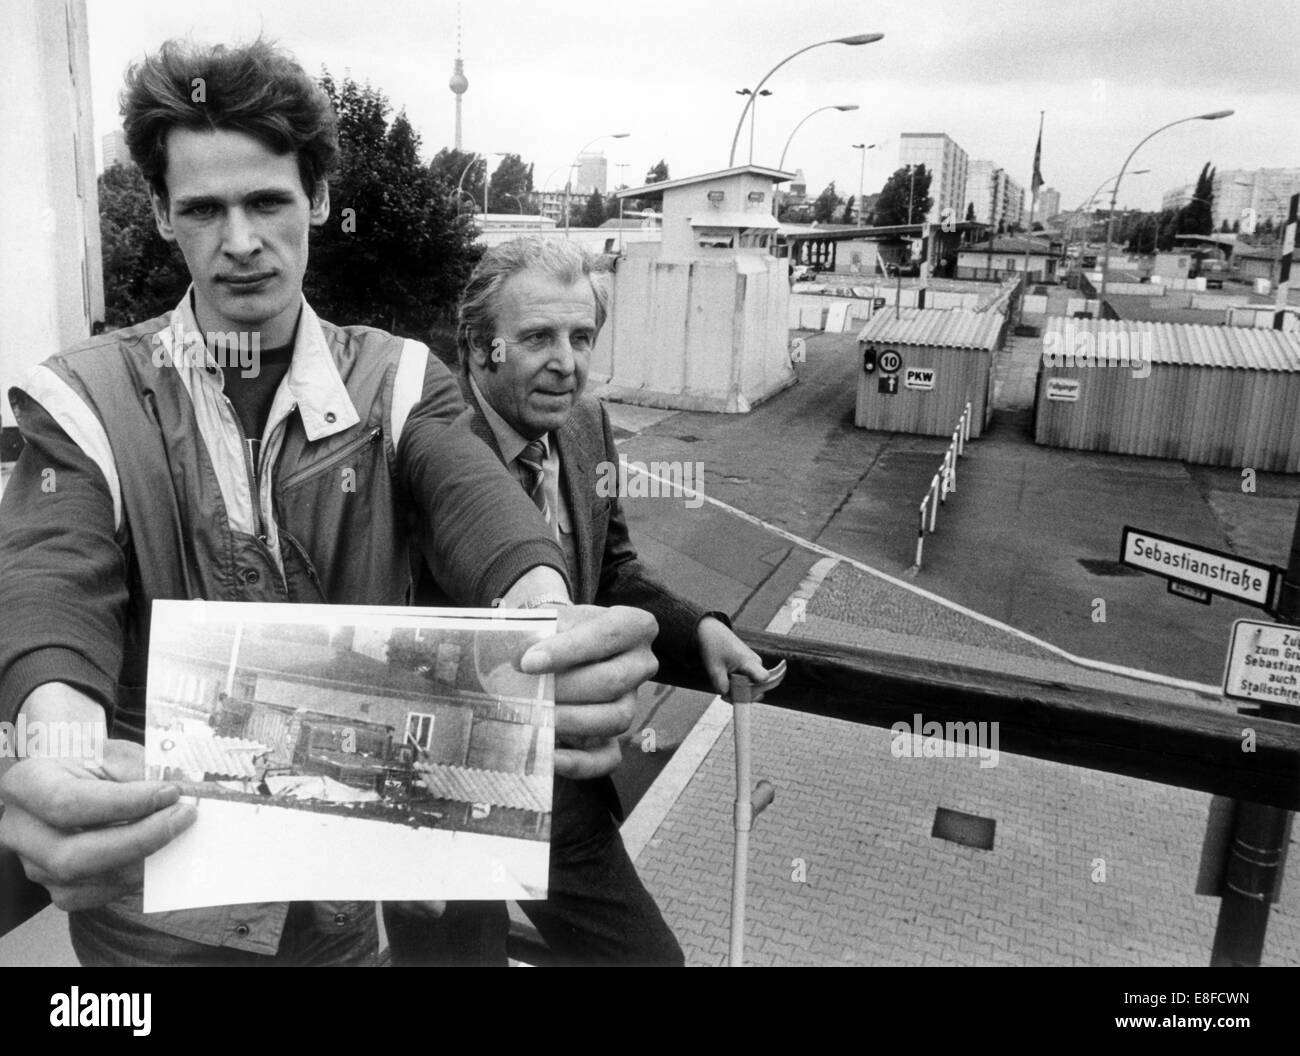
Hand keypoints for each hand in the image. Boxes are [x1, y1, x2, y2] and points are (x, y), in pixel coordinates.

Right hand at [0, 738, 196, 911]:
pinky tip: (163, 854)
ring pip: (88, 880)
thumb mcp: (115, 755)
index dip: (124, 802)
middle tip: (184, 817)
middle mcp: (21, 829)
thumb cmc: (98, 765)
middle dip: (139, 839)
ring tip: (181, 833)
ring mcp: (35, 865)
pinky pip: (98, 895)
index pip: (69, 802)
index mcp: (28, 783)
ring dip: (144, 860)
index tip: (170, 792)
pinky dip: (136, 878)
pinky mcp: (58, 889)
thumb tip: (182, 794)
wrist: (81, 783)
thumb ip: (141, 774)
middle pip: (73, 855)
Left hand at [519, 604, 656, 779]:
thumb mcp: (553, 618)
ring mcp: (631, 704)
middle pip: (613, 681)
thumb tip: (518, 656)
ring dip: (571, 721)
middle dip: (566, 688)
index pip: (608, 635)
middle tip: (529, 692)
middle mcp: (641, 665)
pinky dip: (579, 764)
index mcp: (634, 626)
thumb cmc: (557, 630)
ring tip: (537, 717)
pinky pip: (608, 759)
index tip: (528, 662)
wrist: (557, 649)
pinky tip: (549, 757)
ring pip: (616, 719)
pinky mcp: (616, 738)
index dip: (567, 650)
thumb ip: (540, 632)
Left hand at [697, 616, 774, 696]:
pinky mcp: (751, 666)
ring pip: (751, 686)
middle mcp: (756, 663)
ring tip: (723, 682)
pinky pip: (748, 682)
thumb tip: (729, 698)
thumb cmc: (713, 649)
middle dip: (742, 696)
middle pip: (757, 689)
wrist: (713, 633)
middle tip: (723, 696)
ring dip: (738, 690)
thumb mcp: (713, 669)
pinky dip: (737, 685)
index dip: (757, 689)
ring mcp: (755, 665)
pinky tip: (726, 681)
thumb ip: (721, 686)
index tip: (742, 696)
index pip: (764, 678)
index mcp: (749, 661)